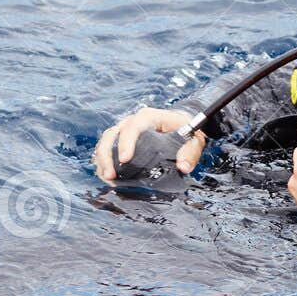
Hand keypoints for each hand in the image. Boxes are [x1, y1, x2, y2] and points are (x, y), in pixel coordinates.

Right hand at [93, 106, 207, 182]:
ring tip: (107, 178)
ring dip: (102, 160)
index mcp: (149, 117)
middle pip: (113, 134)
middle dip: (108, 155)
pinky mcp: (121, 140)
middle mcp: (133, 121)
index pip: (133, 126)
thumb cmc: (186, 130)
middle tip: (110, 175)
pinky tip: (107, 176)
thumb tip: (183, 167)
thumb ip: (190, 153)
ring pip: (106, 141)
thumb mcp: (194, 140)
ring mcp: (124, 130)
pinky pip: (107, 148)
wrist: (181, 124)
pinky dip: (104, 162)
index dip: (127, 142)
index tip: (125, 160)